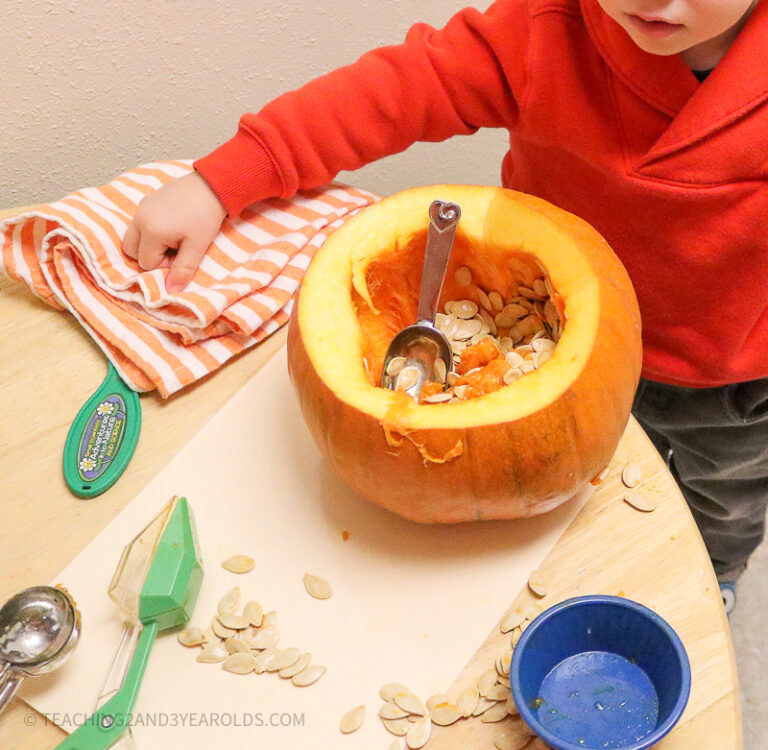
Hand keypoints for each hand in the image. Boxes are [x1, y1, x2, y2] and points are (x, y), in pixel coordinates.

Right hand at [122, 171, 226, 293]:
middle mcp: (139, 218)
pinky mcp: (146, 200)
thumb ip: (183, 270)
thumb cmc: (206, 216)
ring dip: (149, 245)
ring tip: (173, 239)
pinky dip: (150, 231)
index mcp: (150, 231)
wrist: (213, 185)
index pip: (146, 262)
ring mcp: (141, 207)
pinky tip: (172, 226)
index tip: (183, 254)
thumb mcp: (197, 247)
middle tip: (176, 249)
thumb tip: (171, 291)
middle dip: (151, 256)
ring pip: (132, 237)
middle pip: (132, 251)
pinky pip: (139, 223)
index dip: (164, 265)